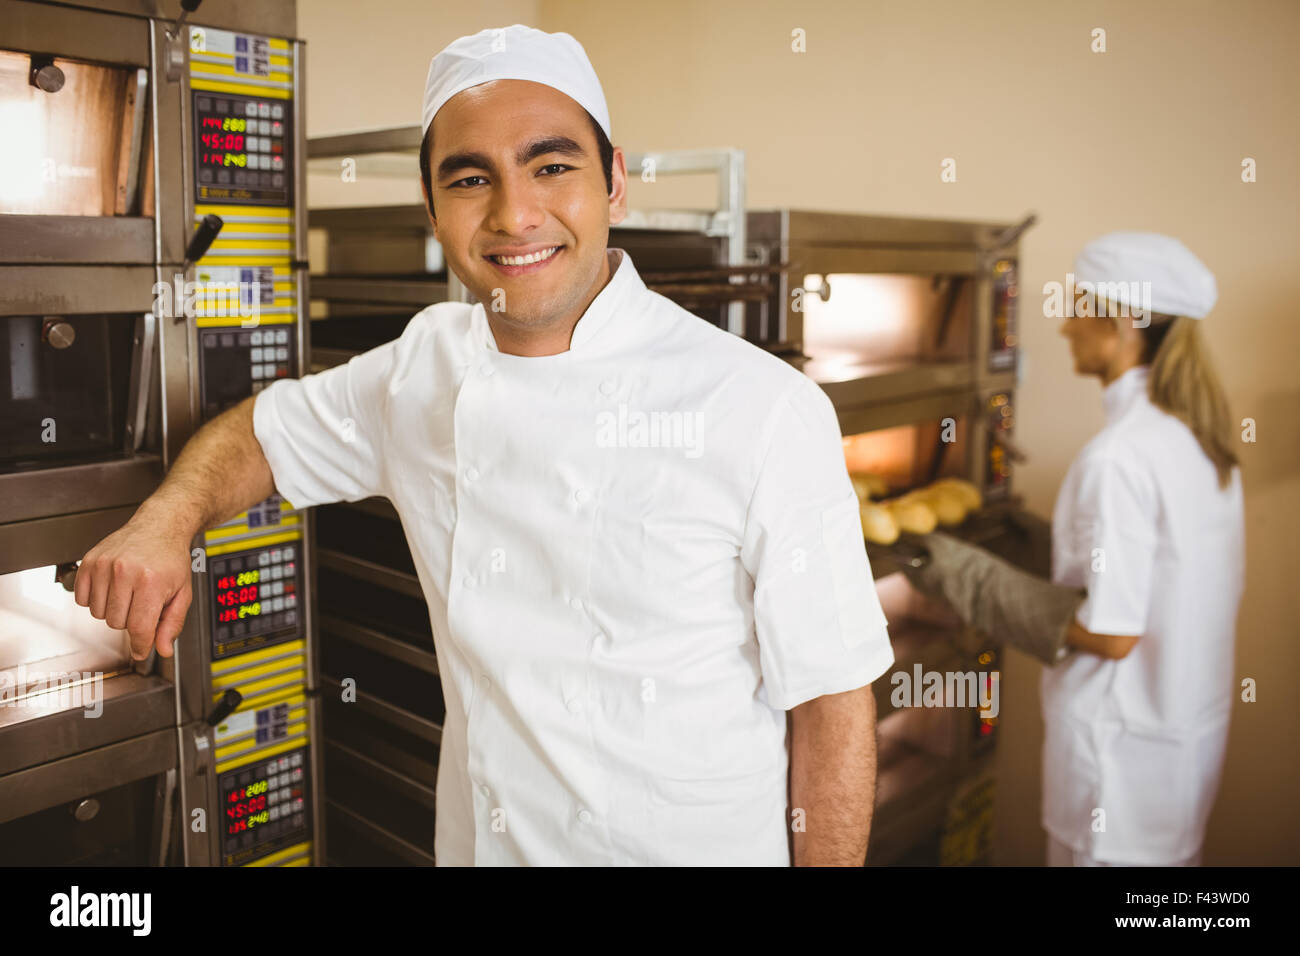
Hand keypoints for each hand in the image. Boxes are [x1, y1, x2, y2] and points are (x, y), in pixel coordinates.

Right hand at [74, 506, 194, 659]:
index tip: (140, 650)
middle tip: (141, 603)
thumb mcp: (182, 593)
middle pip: (116, 623)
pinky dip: (95, 600)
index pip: (138, 628)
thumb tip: (162, 649)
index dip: (140, 645)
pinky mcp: (89, 561)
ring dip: (113, 610)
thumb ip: (172, 624)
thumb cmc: (172, 558)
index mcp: (151, 582)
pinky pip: (82, 599)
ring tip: (128, 592)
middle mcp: (125, 572)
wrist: (160, 526)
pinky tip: (112, 588)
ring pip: (98, 614)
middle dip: (130, 620)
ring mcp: (104, 565)